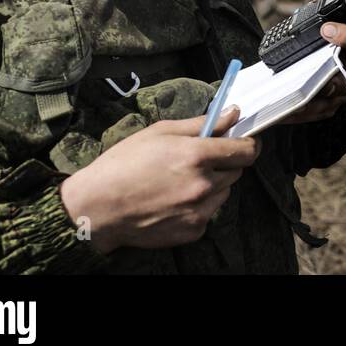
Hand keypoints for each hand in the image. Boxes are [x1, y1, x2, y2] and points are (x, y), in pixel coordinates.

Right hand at [60, 107, 259, 254]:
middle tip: (201, 161)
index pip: (245, 150)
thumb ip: (202, 123)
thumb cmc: (123, 164)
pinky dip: (199, 207)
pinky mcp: (193, 231)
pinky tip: (174, 201)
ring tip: (181, 183)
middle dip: (225, 163)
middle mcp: (203, 185)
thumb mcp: (160, 132)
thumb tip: (232, 114)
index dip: (248, 143)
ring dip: (213, 185)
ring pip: (224, 193)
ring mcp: (199, 211)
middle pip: (236, 171)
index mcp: (196, 156)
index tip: (245, 141)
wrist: (96, 208)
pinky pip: (208, 213)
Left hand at [279, 19, 345, 124]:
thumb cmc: (319, 44)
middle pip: (341, 83)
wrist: (318, 63)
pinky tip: (280, 111)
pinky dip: (297, 114)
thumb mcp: (318, 26)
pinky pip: (314, 114)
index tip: (326, 29)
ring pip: (326, 103)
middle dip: (322, 83)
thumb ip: (318, 13)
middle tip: (304, 80)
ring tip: (284, 100)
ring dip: (304, 103)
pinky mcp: (328, 108)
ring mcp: (340, 93)